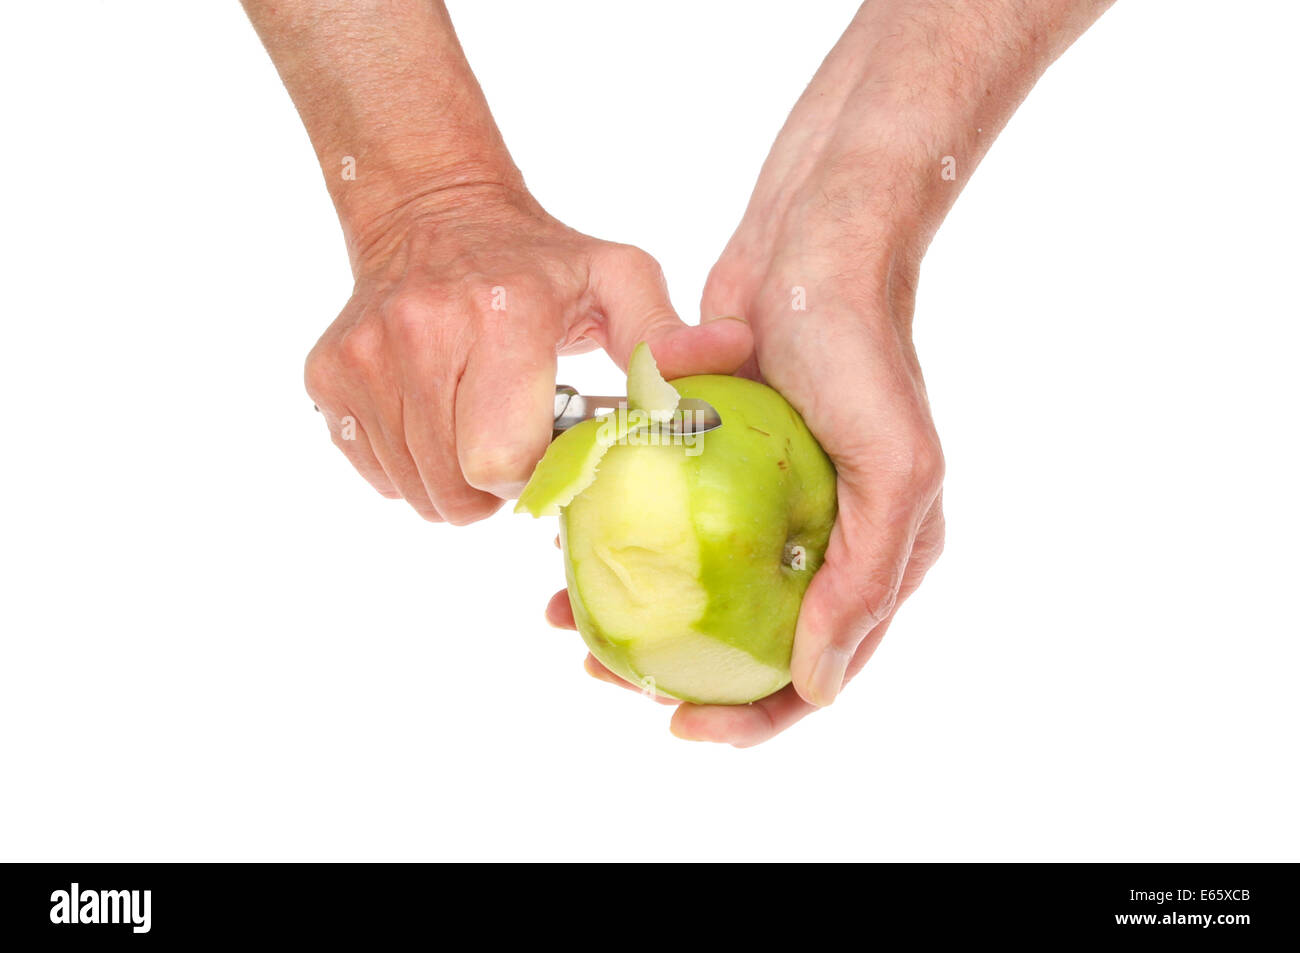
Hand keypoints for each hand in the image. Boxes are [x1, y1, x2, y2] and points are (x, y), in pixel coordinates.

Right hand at [306, 186, 752, 521]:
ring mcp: (362, 359)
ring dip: (458, 482)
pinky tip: (438, 415)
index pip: (507, 459)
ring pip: (416, 492)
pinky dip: (413, 466)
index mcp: (500, 315)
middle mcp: (417, 333)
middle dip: (500, 487)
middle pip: (459, 489)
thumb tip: (736, 352)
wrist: (429, 211)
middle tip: (519, 442)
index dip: (540, 473)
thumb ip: (667, 332)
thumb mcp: (616, 277)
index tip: (555, 447)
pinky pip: (378, 474)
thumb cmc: (539, 259)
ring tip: (479, 422)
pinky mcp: (328, 376)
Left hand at [545, 219, 944, 744]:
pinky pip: (666, 524)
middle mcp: (822, 542)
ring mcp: (766, 503)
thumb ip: (866, 580)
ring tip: (568, 620)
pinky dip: (622, 544)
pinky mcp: (719, 462)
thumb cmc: (861, 349)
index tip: (681, 727)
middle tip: (603, 675)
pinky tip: (569, 549)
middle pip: (746, 643)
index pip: (819, 670)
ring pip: (696, 591)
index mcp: (877, 559)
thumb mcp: (894, 467)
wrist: (811, 240)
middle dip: (676, 675)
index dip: (755, 718)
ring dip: (635, 616)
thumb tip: (820, 686)